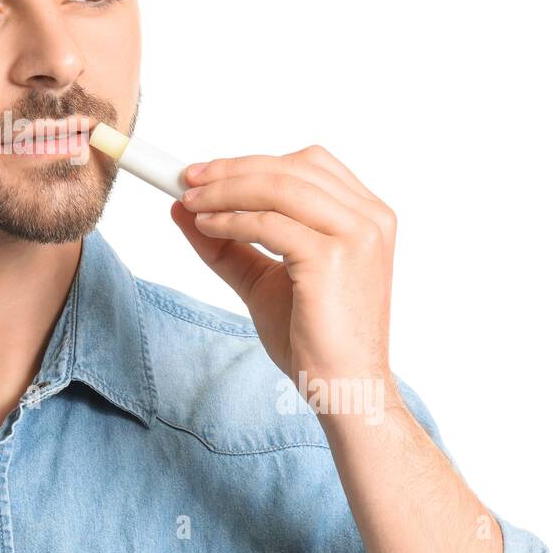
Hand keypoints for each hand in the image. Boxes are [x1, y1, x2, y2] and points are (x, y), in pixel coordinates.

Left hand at [170, 145, 394, 389]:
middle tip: (187, 180)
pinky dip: (230, 220)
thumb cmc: (314, 337)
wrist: (345, 390)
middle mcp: (370, 217)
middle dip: (231, 170)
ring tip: (190, 202)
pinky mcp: (333, 257)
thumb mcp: (264, 278)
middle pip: (290, 167)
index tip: (206, 172)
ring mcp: (357, 234)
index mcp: (366, 214)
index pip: (307, 164)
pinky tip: (207, 227)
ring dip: (224, 190)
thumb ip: (229, 242)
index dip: (251, 161)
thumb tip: (182, 208)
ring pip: (277, 187)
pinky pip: (269, 223)